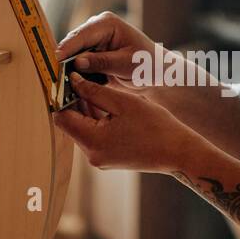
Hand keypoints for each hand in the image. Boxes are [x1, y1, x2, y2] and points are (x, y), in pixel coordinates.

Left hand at [54, 72, 192, 174]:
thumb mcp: (123, 102)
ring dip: (86, 110)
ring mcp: (99, 159)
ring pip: (82, 129)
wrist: (178, 152)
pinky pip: (94, 137)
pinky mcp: (107, 159)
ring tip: (95, 89)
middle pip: (70, 124)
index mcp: (93, 141)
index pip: (61, 117)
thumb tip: (74, 80)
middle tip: (81, 80)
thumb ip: (94, 91)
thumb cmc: (155, 126)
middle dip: (74, 102)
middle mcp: (91, 154)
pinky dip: (96, 121)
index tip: (67, 80)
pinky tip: (106, 105)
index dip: (62, 97)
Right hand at [55, 11, 157, 95]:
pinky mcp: (91, 53)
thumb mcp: (126, 64)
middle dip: (64, 60)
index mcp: (107, 23)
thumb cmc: (147, 63)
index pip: (82, 35)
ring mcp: (92, 40)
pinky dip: (74, 73)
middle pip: (73, 44)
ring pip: (72, 54)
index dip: (66, 49)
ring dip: (67, 68)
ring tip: (59, 83)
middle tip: (54, 77)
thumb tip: (78, 62)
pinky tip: (69, 85)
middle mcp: (96, 28)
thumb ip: (102, 62)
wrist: (156, 72)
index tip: (55, 62)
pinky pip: (77, 62)